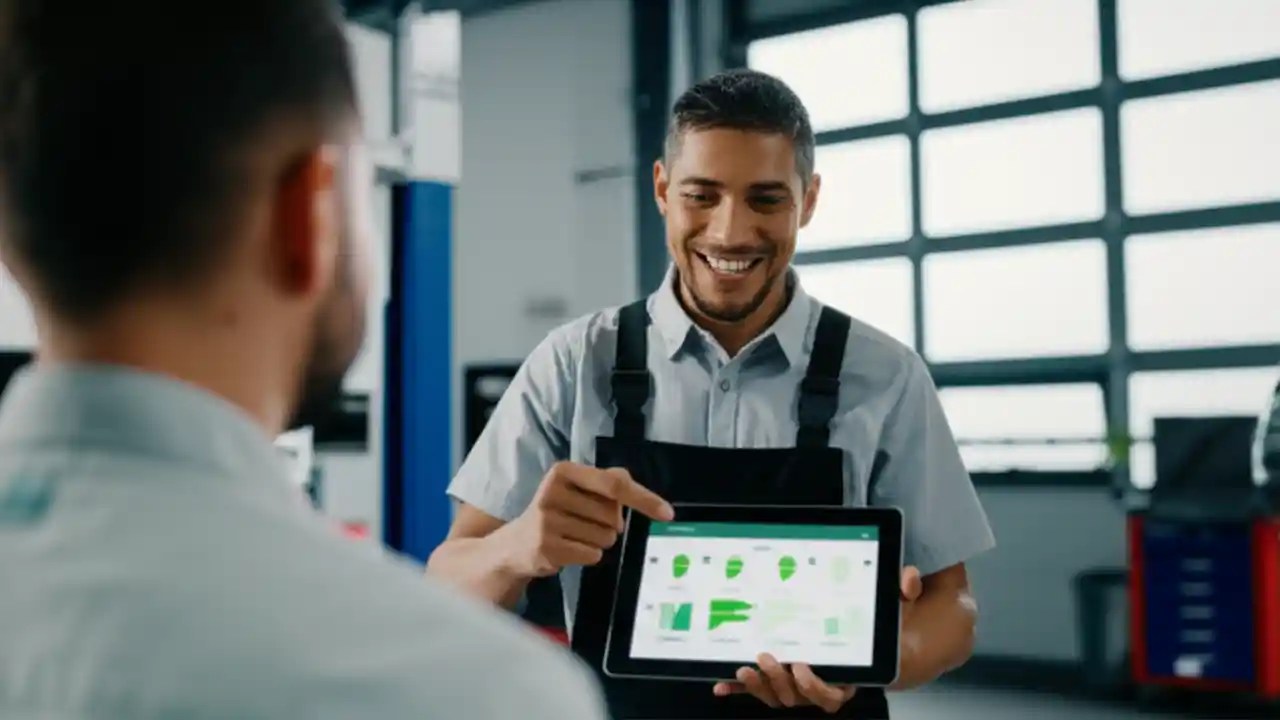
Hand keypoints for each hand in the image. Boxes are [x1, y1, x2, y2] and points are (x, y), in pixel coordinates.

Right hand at [506, 462, 673, 577]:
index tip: (667, 513)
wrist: (515, 545)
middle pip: (612, 515)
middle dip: (610, 525)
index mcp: (564, 471)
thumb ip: (607, 482)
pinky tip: (568, 549)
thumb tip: (633, 486)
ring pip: (605, 537)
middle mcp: (552, 491)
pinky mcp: (546, 547)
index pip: (615, 484)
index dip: (644, 499)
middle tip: (586, 523)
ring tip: (574, 536)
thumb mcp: (576, 490)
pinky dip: (588, 555)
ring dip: (598, 541)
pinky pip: (592, 554)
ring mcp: (547, 521)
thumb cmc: (556, 513)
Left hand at [712, 566, 926, 712]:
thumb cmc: (871, 627)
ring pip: (775, 695)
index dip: (815, 687)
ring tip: (744, 666)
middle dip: (780, 682)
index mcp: (845, 676)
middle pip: (797, 697)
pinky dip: (737, 688)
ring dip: (757, 686)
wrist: (858, 636)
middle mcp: (817, 684)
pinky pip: (756, 689)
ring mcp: (794, 684)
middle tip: (768, 657)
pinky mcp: (774, 677)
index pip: (830, 694)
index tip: (804, 667)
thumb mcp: (893, 609)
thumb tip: (908, 580)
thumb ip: (904, 593)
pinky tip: (719, 684)